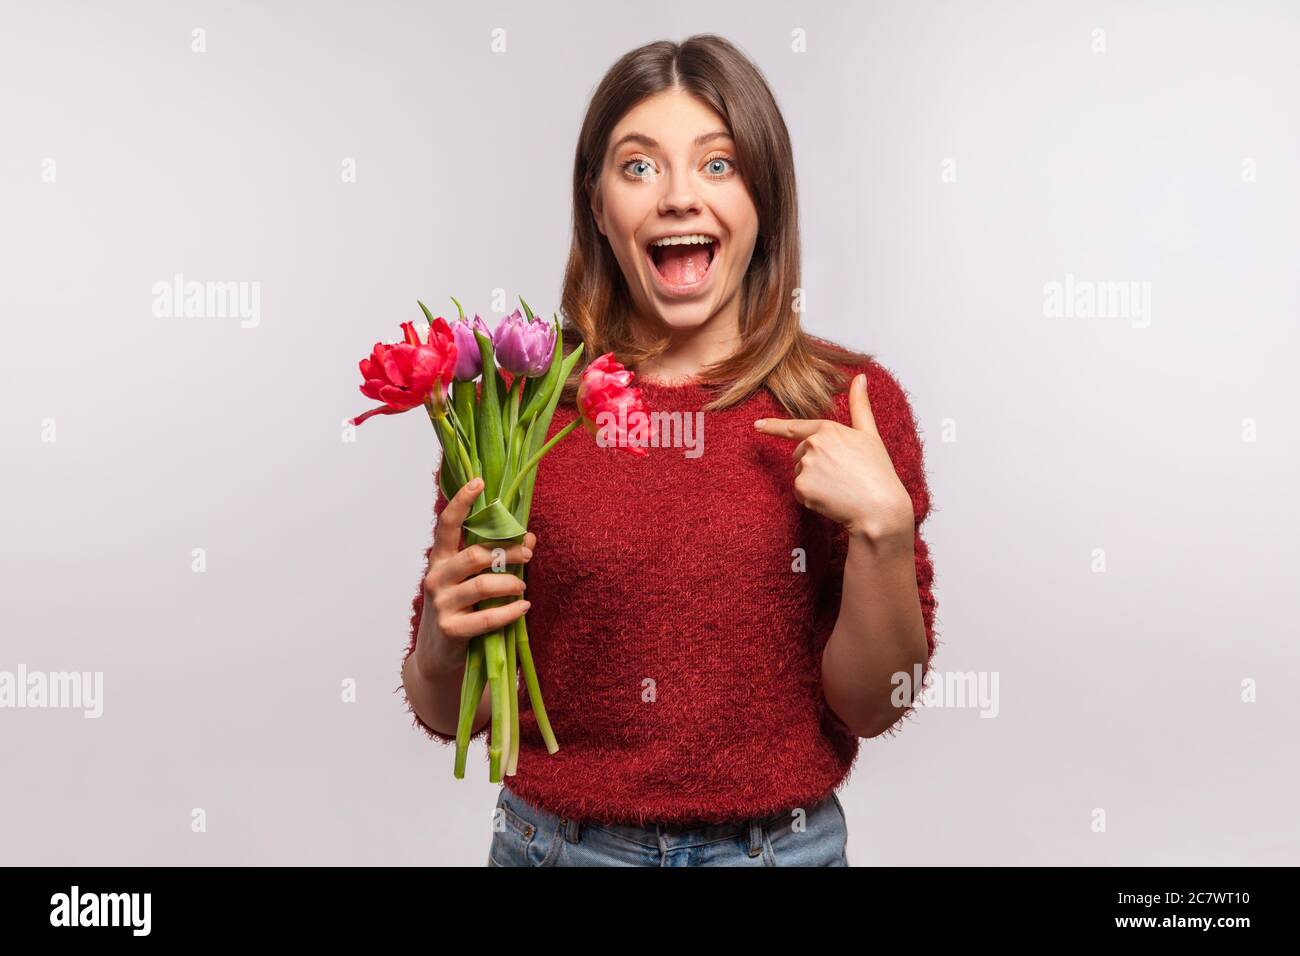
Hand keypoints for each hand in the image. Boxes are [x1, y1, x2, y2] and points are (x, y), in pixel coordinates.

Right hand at [414, 476, 536, 676]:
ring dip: (510, 582)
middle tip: (527, 554)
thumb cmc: (461, 610)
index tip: (478, 482)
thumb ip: (496, 558)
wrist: (438, 656)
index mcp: (440, 559)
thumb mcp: (472, 580)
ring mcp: (441, 604)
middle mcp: (436, 577)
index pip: (446, 525)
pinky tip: (524, 607)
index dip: (462, 503)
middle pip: (474, 555)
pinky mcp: (451, 629)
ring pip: (482, 584)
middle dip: (506, 552)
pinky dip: (510, 611)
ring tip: (523, 586)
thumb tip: (529, 537)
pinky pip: (487, 617)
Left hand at [754, 372, 914, 542]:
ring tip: (840, 488)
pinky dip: (812, 498)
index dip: (773, 427)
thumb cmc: (878, 472)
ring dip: (814, 482)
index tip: (757, 425)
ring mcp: (805, 466)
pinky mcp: (802, 487)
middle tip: (842, 475)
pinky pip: (800, 492)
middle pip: (799, 455)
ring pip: (800, 474)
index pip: (794, 427)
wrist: (880, 508)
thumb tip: (860, 377)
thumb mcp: (870, 434)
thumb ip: (860, 405)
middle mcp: (812, 444)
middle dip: (814, 464)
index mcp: (827, 429)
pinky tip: (832, 499)